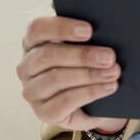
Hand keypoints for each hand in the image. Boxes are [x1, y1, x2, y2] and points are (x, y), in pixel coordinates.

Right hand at [18, 15, 128, 132]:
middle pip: (48, 55)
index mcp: (32, 42)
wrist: (91, 102)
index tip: (89, 30)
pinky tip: (107, 87)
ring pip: (56, 78)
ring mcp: (32, 91)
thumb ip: (84, 37)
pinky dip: (90, 93)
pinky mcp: (43, 112)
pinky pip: (65, 101)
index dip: (62, 28)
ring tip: (112, 73)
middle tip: (109, 56)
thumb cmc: (83, 67)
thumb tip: (101, 29)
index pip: (37, 28)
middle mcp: (26, 66)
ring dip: (89, 75)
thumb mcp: (82, 48)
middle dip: (82, 55)